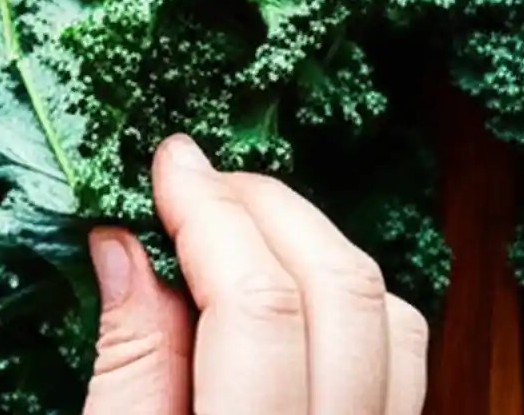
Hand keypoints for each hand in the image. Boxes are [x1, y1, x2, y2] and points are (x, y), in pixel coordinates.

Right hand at [84, 135, 429, 413]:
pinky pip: (401, 355)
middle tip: (199, 180)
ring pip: (391, 315)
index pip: (258, 306)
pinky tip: (287, 282)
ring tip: (239, 223)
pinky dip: (347, 296)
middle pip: (341, 292)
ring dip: (314, 243)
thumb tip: (122, 243)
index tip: (170, 166)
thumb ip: (128, 357)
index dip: (213, 215)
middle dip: (267, 208)